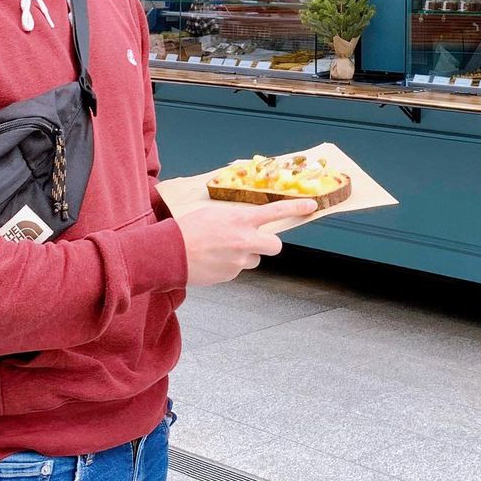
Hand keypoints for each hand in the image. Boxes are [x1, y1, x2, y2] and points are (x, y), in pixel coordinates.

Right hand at [174, 198, 317, 285]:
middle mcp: (244, 240)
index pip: (275, 211)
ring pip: (254, 259)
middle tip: (256, 241)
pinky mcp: (231, 275)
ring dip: (245, 255)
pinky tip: (213, 260)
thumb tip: (247, 222)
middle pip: (275, 245)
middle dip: (270, 244)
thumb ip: (235, 217)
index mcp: (240, 219)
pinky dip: (230, 265)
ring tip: (221, 250)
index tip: (312, 205)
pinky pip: (238, 269)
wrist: (168, 253)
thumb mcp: (213, 213)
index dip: (296, 207)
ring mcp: (239, 260)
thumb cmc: (187, 229)